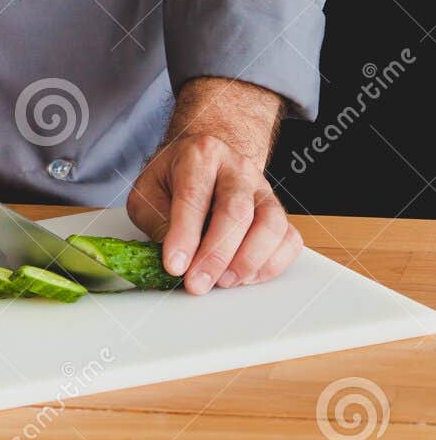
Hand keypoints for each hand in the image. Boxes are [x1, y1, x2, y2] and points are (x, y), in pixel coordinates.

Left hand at [126, 78, 302, 294]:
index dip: (184, 235)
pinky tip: (247, 276)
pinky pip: (289, 240)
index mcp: (200, 156)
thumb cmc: (176, 178)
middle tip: (197, 284)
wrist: (210, 157)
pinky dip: (271, 265)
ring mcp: (263, 190)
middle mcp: (237, 169)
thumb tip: (174, 260)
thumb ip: (156, 221)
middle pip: (236, 211)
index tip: (174, 266)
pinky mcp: (279, 212)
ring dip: (247, 261)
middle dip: (216, 254)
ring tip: (223, 281)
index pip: (194, 195)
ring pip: (270, 225)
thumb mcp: (149, 190)